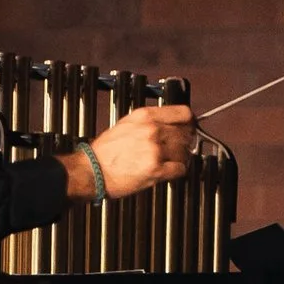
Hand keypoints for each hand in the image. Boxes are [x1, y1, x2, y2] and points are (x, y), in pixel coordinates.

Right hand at [77, 104, 194, 199]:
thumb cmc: (104, 151)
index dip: (190, 121)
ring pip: (185, 151)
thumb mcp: (126, 124)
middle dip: (186, 141)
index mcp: (145, 116)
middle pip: (185, 133)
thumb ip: (149, 122)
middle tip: (183, 146)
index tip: (191, 126)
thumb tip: (167, 124)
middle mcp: (152, 130)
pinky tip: (172, 170)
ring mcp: (155, 150)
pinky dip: (179, 170)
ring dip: (183, 156)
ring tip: (175, 159)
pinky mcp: (156, 169)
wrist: (92, 170)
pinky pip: (180, 169)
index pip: (183, 113)